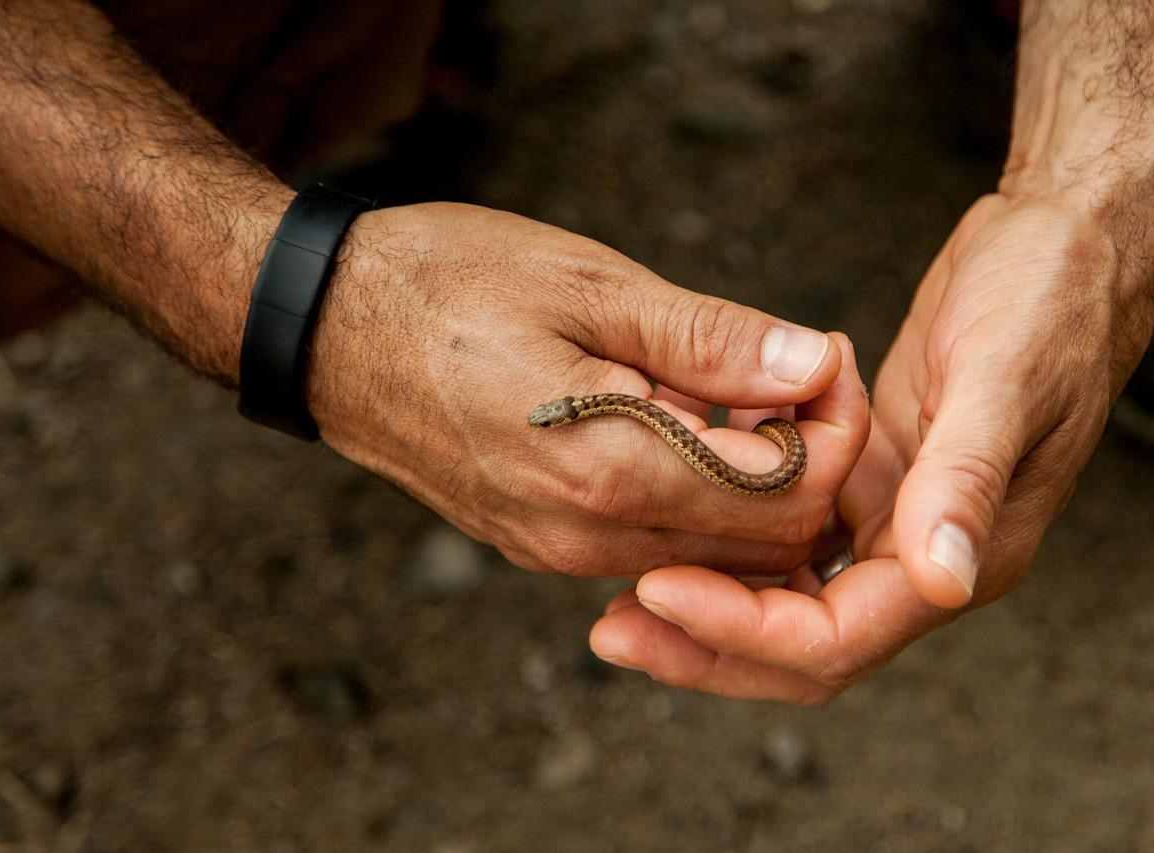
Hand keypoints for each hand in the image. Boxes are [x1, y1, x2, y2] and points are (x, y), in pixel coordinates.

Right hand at [305, 202, 868, 575]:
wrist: (322, 331)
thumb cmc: (447, 285)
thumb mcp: (588, 285)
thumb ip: (710, 338)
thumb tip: (813, 366)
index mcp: (610, 471)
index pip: (785, 498)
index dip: (831, 432)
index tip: (820, 360)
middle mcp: (587, 537)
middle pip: (764, 547)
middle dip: (806, 466)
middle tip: (789, 374)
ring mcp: (558, 552)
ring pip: (714, 558)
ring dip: (752, 486)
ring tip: (732, 390)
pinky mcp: (539, 546)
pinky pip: (656, 551)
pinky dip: (698, 501)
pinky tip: (678, 425)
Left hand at [590, 193, 1144, 700]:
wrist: (1064, 251)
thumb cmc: (1048, 304)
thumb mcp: (1005, 379)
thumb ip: (967, 481)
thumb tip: (939, 581)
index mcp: (960, 553)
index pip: (837, 635)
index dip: (743, 627)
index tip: (659, 590)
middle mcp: (922, 557)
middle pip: (800, 643)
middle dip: (707, 645)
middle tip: (613, 630)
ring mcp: (891, 522)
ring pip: (786, 600)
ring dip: (709, 606)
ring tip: (620, 598)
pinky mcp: (867, 481)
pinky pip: (785, 538)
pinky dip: (728, 543)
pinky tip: (669, 520)